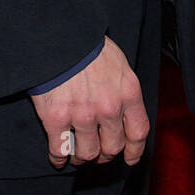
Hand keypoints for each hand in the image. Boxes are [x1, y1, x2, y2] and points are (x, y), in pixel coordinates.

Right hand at [30, 36, 148, 169]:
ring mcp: (82, 115)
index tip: (129, 158)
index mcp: (128, 92)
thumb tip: (122, 114)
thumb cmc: (87, 45)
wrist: (58, 35)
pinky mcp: (56, 119)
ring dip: (83, 158)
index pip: (138, 132)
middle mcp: (109, 108)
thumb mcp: (118, 63)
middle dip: (105, 155)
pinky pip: (60, 151)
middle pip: (112, 148)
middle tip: (97, 153)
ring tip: (77, 154)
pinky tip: (58, 158)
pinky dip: (59, 158)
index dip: (134, 151)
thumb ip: (122, 90)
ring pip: (88, 154)